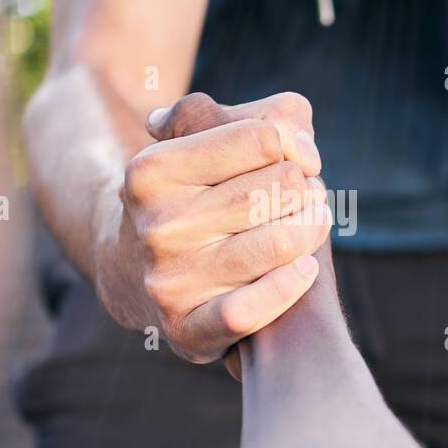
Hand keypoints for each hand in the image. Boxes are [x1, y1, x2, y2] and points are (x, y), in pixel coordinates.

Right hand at [96, 91, 331, 363]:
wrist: (135, 270)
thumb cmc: (200, 191)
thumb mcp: (214, 136)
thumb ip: (272, 117)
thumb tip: (299, 148)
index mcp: (152, 171)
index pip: (265, 137)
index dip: (294, 144)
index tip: (294, 158)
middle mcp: (156, 226)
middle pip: (281, 186)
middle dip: (305, 187)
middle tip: (300, 196)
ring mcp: (169, 280)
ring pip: (280, 242)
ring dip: (312, 228)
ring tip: (309, 223)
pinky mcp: (185, 331)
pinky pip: (248, 311)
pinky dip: (290, 285)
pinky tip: (305, 268)